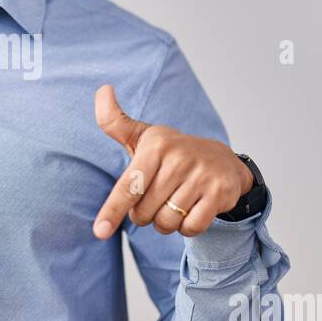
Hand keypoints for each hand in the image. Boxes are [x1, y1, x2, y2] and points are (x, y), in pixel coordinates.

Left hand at [92, 84, 251, 238]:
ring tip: (175, 202)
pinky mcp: (219, 193)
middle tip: (158, 197)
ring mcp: (200, 176)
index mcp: (155, 146)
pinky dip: (187, 227)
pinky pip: (191, 228)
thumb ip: (115, 121)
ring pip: (167, 223)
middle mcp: (178, 159)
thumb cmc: (171, 153)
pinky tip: (192, 210)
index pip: (129, 186)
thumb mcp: (143, 136)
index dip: (112, 210)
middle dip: (146, 214)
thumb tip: (103, 89)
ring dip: (167, 222)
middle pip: (144, 212)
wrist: (222, 160)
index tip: (99, 231)